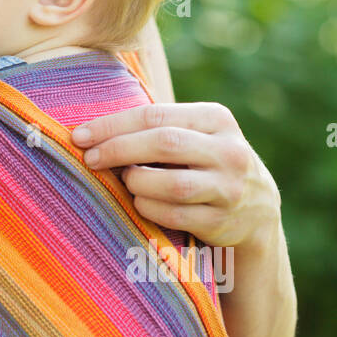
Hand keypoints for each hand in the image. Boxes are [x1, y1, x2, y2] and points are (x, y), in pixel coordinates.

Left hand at [71, 102, 280, 248]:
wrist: (257, 209)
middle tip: (89, 159)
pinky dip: (148, 207)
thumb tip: (90, 131)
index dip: (113, 125)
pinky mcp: (222, 222)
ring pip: (170, 184)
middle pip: (164, 143)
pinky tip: (140, 201)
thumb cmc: (204, 162)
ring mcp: (229, 188)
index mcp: (216, 118)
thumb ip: (156, 127)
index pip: (155, 115)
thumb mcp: (195, 134)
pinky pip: (174, 215)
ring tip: (124, 180)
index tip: (79, 136)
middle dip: (118, 150)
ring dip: (136, 182)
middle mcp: (229, 151)